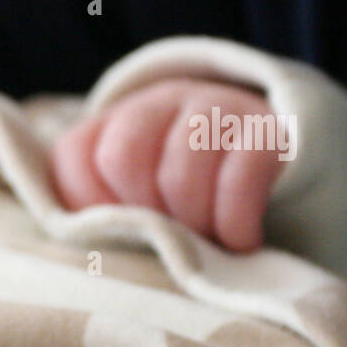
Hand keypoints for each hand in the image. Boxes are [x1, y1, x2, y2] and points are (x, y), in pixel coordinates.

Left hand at [51, 78, 286, 250]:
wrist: (271, 160)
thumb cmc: (184, 198)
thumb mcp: (133, 200)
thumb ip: (102, 214)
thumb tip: (88, 244)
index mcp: (117, 120)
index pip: (75, 153)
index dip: (89, 204)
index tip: (122, 230)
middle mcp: (161, 102)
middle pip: (122, 159)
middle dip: (142, 213)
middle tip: (167, 238)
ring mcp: (214, 109)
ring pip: (179, 176)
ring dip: (190, 224)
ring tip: (205, 242)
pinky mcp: (265, 131)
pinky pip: (238, 181)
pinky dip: (233, 223)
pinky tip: (237, 241)